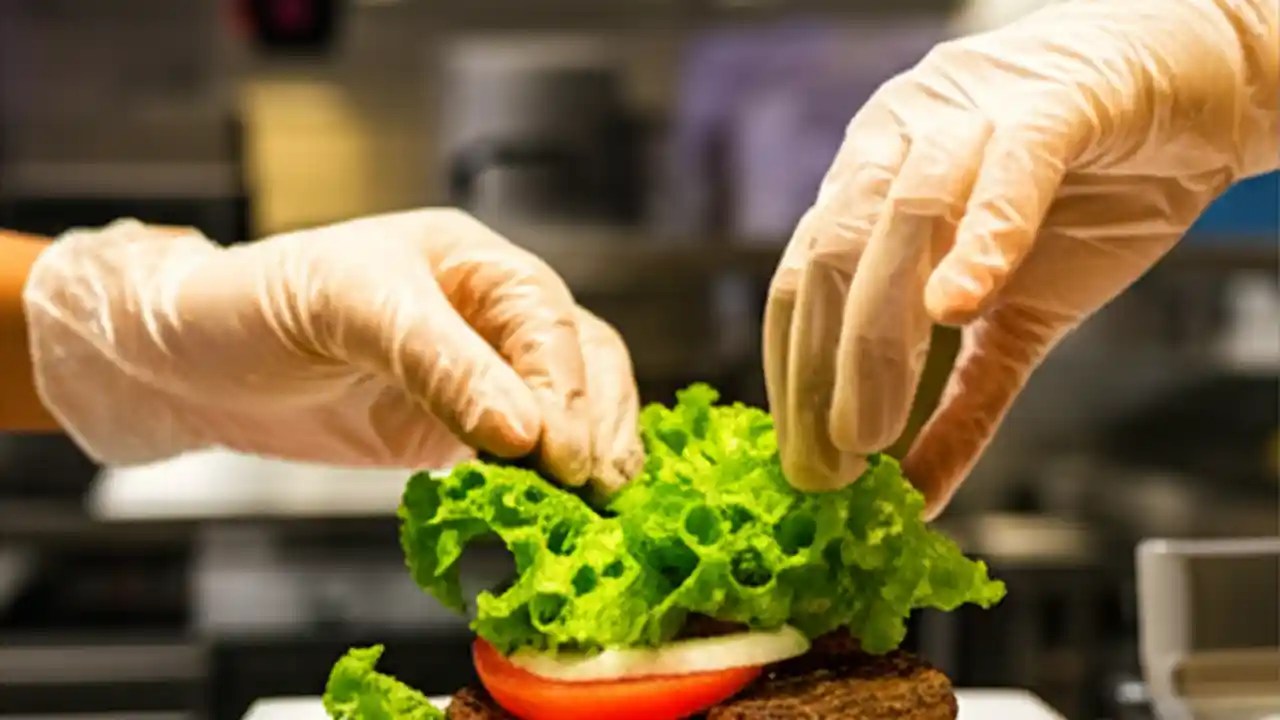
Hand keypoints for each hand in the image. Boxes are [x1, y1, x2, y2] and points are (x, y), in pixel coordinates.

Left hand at [23, 210, 643, 492]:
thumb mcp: (347, 309)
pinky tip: (562, 512)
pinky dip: (547, 483)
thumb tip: (526, 430)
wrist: (189, 364)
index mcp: (475, 263)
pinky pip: (523, 455)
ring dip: (589, 453)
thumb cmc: (255, 307)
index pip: (547, 321)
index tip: (558, 450)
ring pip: (569, 409)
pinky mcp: (456, 431)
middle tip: (591, 484)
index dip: (562, 386)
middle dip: (594, 422)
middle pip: (581, 363)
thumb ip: (439, 363)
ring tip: (595, 505)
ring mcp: (479, 376)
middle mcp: (490, 316)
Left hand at [764, 0, 1276, 512]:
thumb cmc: (1078, 203)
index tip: (805, 464)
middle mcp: (894, 147)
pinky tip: (958, 305)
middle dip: (819, 376)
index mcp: (864, 190)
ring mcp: (965, 120)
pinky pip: (1004, 170)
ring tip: (868, 430)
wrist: (1181, 101)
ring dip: (875, 336)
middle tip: (830, 465)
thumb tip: (917, 497)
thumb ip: (962, 406)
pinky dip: (980, 238)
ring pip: (899, 220)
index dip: (793, 380)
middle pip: (831, 261)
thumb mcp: (1010, 323)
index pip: (798, 288)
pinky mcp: (1049, 107)